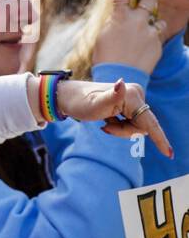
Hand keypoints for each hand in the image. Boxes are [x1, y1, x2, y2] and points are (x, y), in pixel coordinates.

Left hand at [49, 77, 171, 155]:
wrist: (69, 98)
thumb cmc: (79, 103)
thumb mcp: (93, 105)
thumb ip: (110, 97)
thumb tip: (121, 84)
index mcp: (132, 96)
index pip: (149, 122)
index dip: (159, 138)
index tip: (168, 154)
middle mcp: (137, 94)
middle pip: (142, 126)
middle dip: (124, 132)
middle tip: (104, 127)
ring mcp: (135, 98)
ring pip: (136, 126)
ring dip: (120, 129)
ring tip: (104, 121)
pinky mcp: (131, 103)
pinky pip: (131, 123)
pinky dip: (119, 126)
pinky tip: (107, 119)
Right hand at [92, 0, 166, 73]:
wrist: (120, 76)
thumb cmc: (105, 57)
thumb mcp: (104, 37)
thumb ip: (115, 23)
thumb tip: (120, 18)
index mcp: (119, 17)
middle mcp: (136, 19)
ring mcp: (149, 29)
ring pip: (157, 19)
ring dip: (153, 24)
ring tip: (144, 37)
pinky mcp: (157, 41)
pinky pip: (157, 36)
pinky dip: (152, 42)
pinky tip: (144, 53)